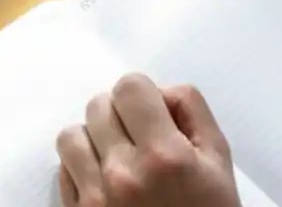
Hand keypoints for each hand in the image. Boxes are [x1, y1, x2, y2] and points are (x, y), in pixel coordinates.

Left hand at [55, 74, 239, 206]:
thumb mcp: (218, 163)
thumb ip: (191, 112)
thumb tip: (158, 91)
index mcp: (165, 156)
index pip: (129, 86)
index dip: (143, 94)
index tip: (152, 113)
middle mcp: (124, 174)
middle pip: (99, 105)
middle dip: (120, 115)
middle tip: (140, 139)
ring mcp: (94, 198)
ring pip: (71, 135)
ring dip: (93, 140)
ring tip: (117, 158)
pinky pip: (63, 170)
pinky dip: (80, 169)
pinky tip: (106, 183)